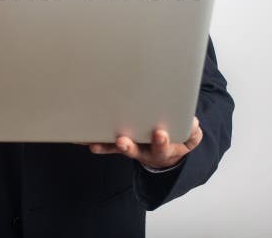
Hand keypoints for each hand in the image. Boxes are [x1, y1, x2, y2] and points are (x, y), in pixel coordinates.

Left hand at [86, 117, 202, 169]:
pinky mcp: (116, 141)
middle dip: (127, 146)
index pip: (162, 146)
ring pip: (114, 148)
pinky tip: (79, 137)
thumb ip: (192, 130)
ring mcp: (128, 145)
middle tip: (122, 140)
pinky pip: (103, 142)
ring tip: (93, 143)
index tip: (160, 133)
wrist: (167, 148)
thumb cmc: (177, 136)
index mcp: (161, 148)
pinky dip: (93, 140)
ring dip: (104, 145)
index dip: (161, 141)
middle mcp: (142, 150)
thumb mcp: (190, 135)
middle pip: (134, 150)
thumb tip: (191, 122)